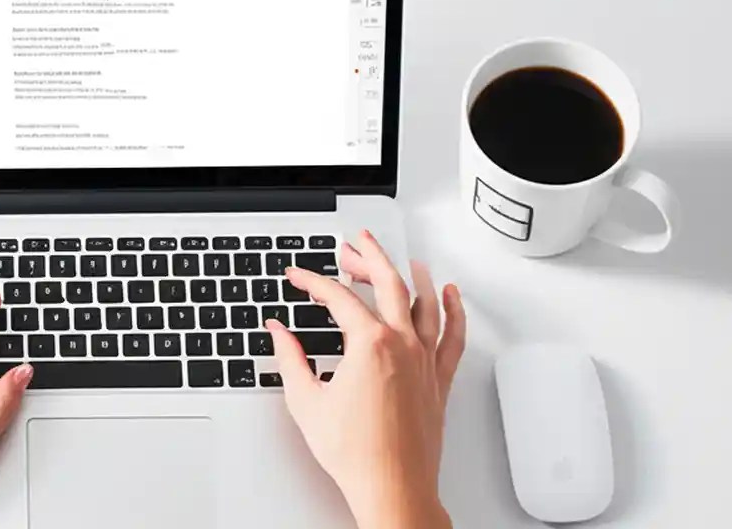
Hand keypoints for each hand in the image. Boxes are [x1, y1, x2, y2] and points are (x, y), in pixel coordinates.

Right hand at [268, 231, 465, 528]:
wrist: (391, 486)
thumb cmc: (355, 452)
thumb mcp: (306, 400)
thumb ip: (289, 358)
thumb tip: (278, 333)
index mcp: (369, 344)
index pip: (337, 297)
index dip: (312, 281)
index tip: (298, 277)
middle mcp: (402, 345)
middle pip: (387, 284)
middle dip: (366, 258)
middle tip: (352, 245)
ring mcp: (425, 360)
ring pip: (423, 301)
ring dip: (409, 273)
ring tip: (400, 259)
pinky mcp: (439, 379)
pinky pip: (453, 335)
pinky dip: (453, 309)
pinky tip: (449, 294)